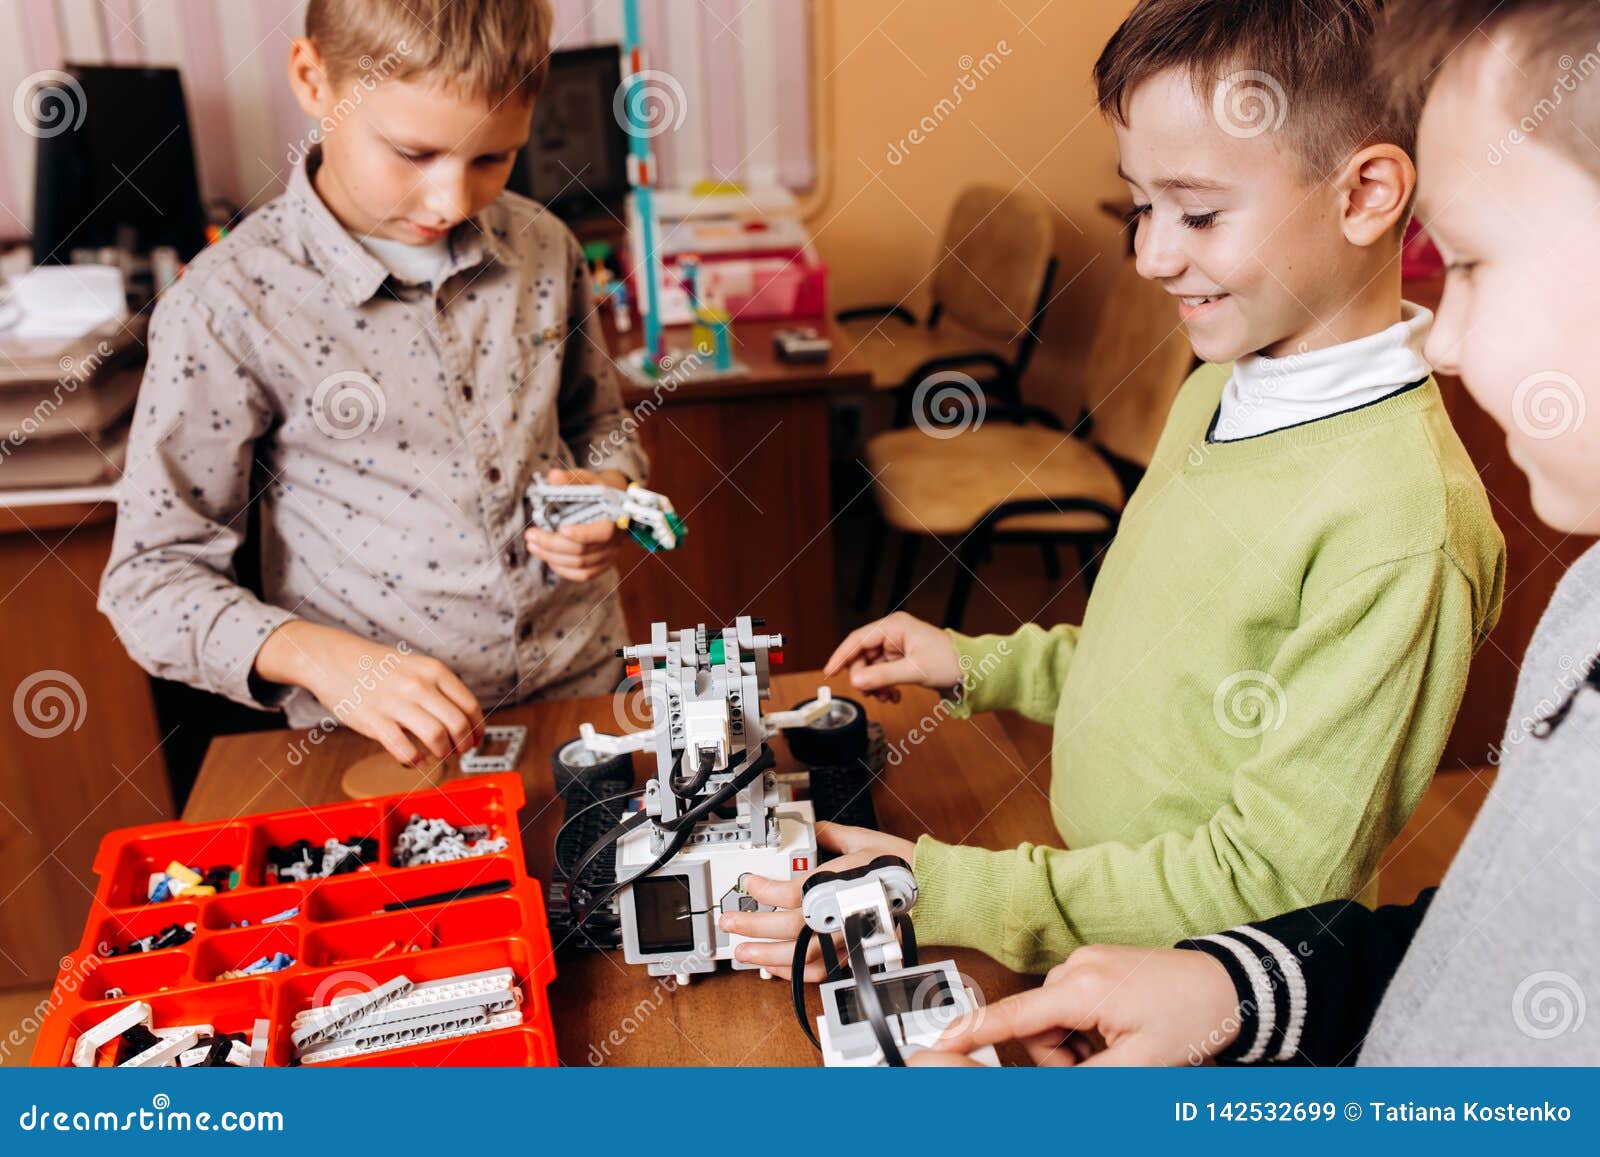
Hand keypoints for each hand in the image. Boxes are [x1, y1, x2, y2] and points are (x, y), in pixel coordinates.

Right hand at [255, 620, 485, 767]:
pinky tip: (415, 759)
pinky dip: (415, 761)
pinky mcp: (374, 720)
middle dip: (464, 745)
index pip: (470, 706)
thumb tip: (465, 719)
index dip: (478, 729)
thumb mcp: (417, 666)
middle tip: (460, 751)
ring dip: (444, 753)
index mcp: (434, 670)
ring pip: (437, 737)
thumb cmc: (378, 667)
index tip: (477, 739)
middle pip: (458, 724)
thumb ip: (440, 688)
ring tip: (439, 754)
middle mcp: (418, 685)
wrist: (334, 659)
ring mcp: (396, 703)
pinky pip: (404, 749)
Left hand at [524, 467, 628, 581]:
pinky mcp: (604, 564)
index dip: (581, 534)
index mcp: (615, 518)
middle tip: (530, 535)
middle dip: (552, 544)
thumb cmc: (599, 490)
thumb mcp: (587, 479)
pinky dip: (564, 569)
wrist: (614, 504)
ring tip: (533, 545)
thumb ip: (571, 479)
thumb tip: (553, 477)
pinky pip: (584, 575)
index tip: (560, 528)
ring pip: (580, 565)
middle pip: (583, 551)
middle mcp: (615, 541)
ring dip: (552, 557)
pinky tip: (549, 559)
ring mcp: (610, 555)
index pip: (602, 532)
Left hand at [718, 822, 917, 979]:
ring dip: (765, 956)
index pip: (790, 892)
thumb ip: (831, 835)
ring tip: (742, 953)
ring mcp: (845, 939)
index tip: (749, 883)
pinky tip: (775, 968)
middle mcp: (839, 916)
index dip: (762, 890)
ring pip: (799, 957)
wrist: (932, 894)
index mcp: (837, 884)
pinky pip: (818, 972)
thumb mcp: (864, 840)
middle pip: (787, 929)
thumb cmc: (901, 868)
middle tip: (728, 923)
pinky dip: (793, 973)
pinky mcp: (852, 954)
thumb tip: (814, 828)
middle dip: (752, 927)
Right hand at [823, 611, 962, 703]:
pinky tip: (893, 695)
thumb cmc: (950, 662)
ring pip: (871, 667)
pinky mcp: (901, 659)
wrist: (972, 670)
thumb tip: (855, 682)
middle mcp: (893, 633)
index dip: (841, 656)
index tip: (828, 673)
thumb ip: (882, 676)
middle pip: (862, 656)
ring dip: (874, 685)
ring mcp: (896, 646)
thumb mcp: (913, 671)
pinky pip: (882, 672)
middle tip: (870, 694)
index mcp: (894, 626)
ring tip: (886, 697)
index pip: (858, 640)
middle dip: (863, 677)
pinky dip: (884, 685)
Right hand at [908, 944, 1240, 1066]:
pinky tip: (1123, 1031)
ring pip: (1055, 1024)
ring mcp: (1087, 965)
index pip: (1017, 1014)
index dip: (976, 1030)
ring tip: (1124, 1048)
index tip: (944, 1040)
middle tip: (1109, 1065)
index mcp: (1083, 986)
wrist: (1229, 986)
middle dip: (1065, 1059)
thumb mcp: (1139, 1065)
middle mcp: (1077, 967)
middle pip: (1038, 1029)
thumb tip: (1050, 1091)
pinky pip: (1072, 1009)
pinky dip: (1089, 1030)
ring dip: (1079, 1047)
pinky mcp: (1096, 968)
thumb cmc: (1193, 1015)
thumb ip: (1086, 1082)